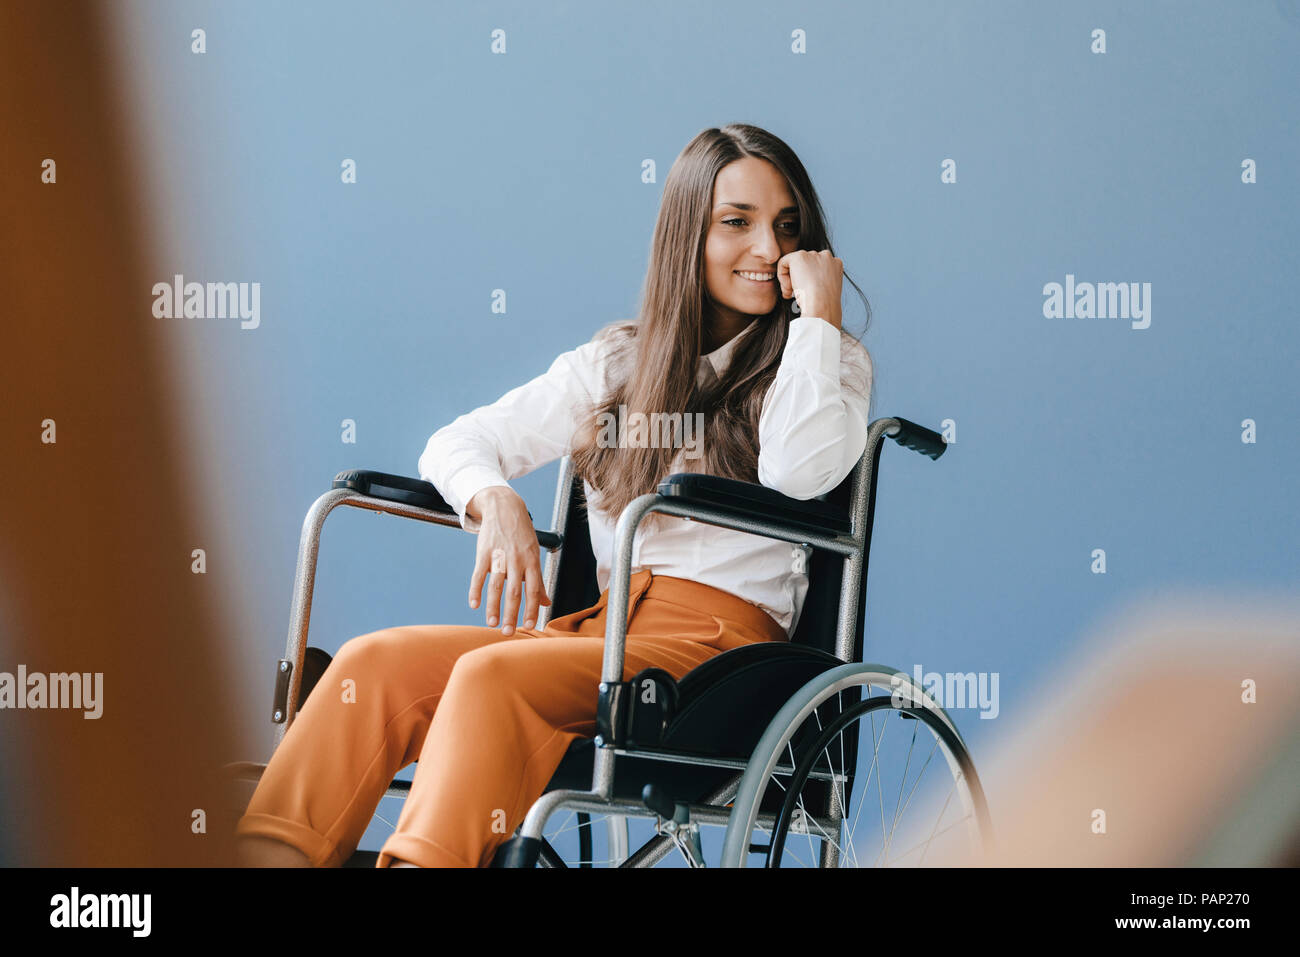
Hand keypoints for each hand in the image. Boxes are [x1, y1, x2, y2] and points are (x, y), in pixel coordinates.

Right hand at [465, 486, 550, 634]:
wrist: (504, 507)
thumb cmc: (522, 534)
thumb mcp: (534, 553)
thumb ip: (538, 579)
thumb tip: (546, 602)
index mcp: (532, 561)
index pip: (534, 589)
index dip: (532, 608)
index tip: (529, 625)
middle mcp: (517, 560)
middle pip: (514, 592)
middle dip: (511, 614)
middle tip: (508, 632)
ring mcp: (499, 556)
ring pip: (496, 587)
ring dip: (493, 607)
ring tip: (491, 624)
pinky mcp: (483, 552)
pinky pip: (478, 575)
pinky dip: (475, 590)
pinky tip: (474, 604)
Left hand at [776, 249, 842, 328]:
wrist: (822, 305)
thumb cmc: (824, 305)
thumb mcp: (826, 291)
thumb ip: (819, 282)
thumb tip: (808, 284)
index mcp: (836, 265)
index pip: (817, 268)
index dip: (809, 281)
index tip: (807, 293)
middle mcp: (826, 257)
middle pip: (805, 265)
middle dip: (799, 279)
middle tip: (797, 295)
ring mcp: (813, 255)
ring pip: (794, 265)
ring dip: (791, 280)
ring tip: (792, 294)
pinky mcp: (800, 257)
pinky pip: (783, 263)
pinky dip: (782, 276)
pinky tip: (789, 289)